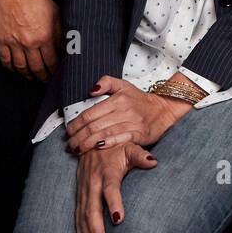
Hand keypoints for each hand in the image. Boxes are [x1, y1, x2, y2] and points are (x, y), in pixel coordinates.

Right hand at [0, 0, 60, 80]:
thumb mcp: (55, 12)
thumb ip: (60, 31)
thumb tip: (64, 46)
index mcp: (45, 36)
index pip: (52, 61)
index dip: (55, 70)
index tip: (57, 73)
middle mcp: (29, 43)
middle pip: (37, 68)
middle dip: (43, 76)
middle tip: (46, 80)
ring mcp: (13, 43)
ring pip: (21, 67)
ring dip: (27, 75)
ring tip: (32, 77)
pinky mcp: (0, 40)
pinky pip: (5, 60)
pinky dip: (11, 67)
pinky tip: (16, 69)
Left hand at [63, 75, 192, 153]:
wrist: (163, 109)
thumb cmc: (139, 99)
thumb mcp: (123, 85)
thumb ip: (106, 82)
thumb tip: (90, 90)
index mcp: (117, 99)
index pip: (90, 113)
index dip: (76, 124)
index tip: (68, 132)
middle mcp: (123, 110)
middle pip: (94, 126)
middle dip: (78, 137)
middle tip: (69, 144)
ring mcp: (132, 123)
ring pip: (104, 134)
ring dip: (88, 143)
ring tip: (77, 150)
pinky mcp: (139, 134)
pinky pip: (120, 139)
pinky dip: (108, 143)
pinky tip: (97, 148)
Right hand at [75, 142, 157, 232]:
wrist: (90, 140)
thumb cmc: (115, 145)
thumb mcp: (129, 146)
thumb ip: (141, 155)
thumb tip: (154, 161)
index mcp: (107, 172)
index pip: (110, 189)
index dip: (113, 203)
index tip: (118, 219)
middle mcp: (93, 183)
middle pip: (93, 209)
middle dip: (96, 230)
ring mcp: (84, 191)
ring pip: (83, 218)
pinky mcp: (80, 197)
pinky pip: (77, 219)